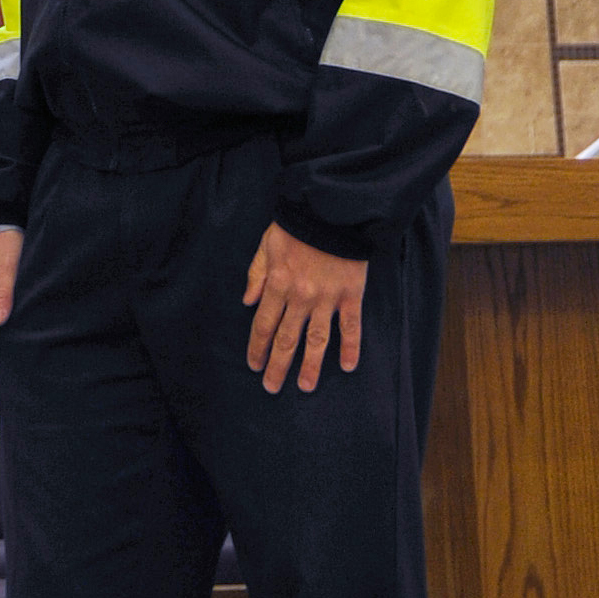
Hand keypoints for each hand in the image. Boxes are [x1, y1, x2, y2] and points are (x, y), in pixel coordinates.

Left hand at [243, 222, 366, 393]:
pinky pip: (351, 326)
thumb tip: (247, 301)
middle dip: (277, 365)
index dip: (257, 347)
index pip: (263, 325)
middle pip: (286, 339)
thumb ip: (256, 274)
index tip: (254, 365)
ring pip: (317, 340)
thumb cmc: (297, 225)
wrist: (333, 210)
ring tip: (305, 386)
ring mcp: (327, 298)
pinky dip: (351, 347)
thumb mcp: (266, 245)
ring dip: (310, 365)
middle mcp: (300, 297)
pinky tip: (347, 366)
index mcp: (277, 285)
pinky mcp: (351, 295)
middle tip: (272, 387)